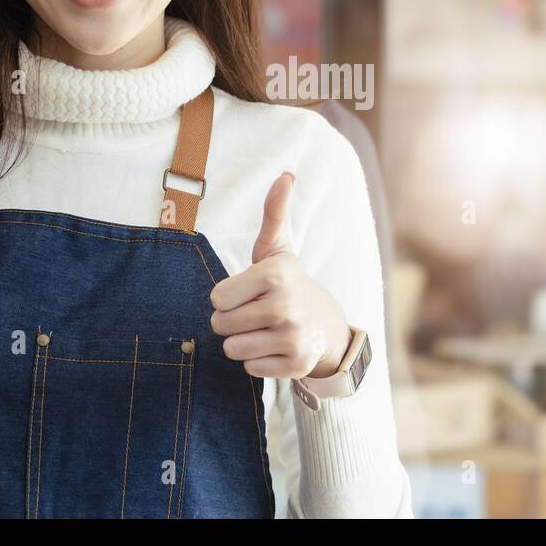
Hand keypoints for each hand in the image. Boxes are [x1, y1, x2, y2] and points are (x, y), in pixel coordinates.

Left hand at [209, 172, 351, 379]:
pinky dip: (259, 361)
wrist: (328, 326)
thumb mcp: (278, 250)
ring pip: (233, 350)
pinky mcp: (296, 365)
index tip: (249, 293)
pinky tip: (276, 348)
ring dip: (243, 343)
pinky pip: (250, 369)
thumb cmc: (290, 284)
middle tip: (257, 313)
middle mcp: (284, 306)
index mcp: (274, 275)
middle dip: (232, 322)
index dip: (227, 297)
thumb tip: (286, 175)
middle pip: (221, 325)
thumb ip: (274, 213)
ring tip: (265, 331)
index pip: (217, 299)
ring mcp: (293, 338)